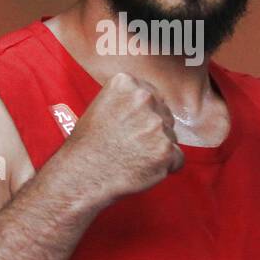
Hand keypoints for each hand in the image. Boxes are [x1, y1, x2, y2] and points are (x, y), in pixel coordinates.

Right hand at [59, 72, 184, 202]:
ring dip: (158, 149)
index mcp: (127, 83)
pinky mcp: (166, 150)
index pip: (152, 96)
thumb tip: (152, 106)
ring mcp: (157, 125)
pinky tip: (143, 168)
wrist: (81, 175)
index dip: (144, 116)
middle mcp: (144, 98)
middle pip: (165, 115)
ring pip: (171, 137)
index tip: (131, 127)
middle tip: (131, 145)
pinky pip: (178, 159)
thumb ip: (128, 100)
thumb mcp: (101, 106)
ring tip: (133, 157)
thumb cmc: (87, 146)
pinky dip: (165, 167)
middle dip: (153, 131)